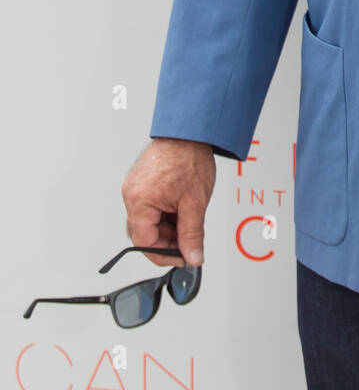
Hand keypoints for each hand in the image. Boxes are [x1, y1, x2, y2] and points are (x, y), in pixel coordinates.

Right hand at [122, 137, 215, 267]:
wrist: (189, 131)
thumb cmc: (188, 157)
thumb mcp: (195, 202)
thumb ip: (193, 234)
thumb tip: (192, 256)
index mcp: (139, 201)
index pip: (145, 243)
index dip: (165, 255)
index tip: (182, 258)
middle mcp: (132, 195)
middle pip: (145, 233)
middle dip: (168, 241)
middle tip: (188, 242)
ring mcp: (135, 188)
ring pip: (148, 221)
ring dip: (168, 227)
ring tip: (188, 219)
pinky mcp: (141, 183)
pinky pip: (150, 207)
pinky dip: (165, 214)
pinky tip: (181, 209)